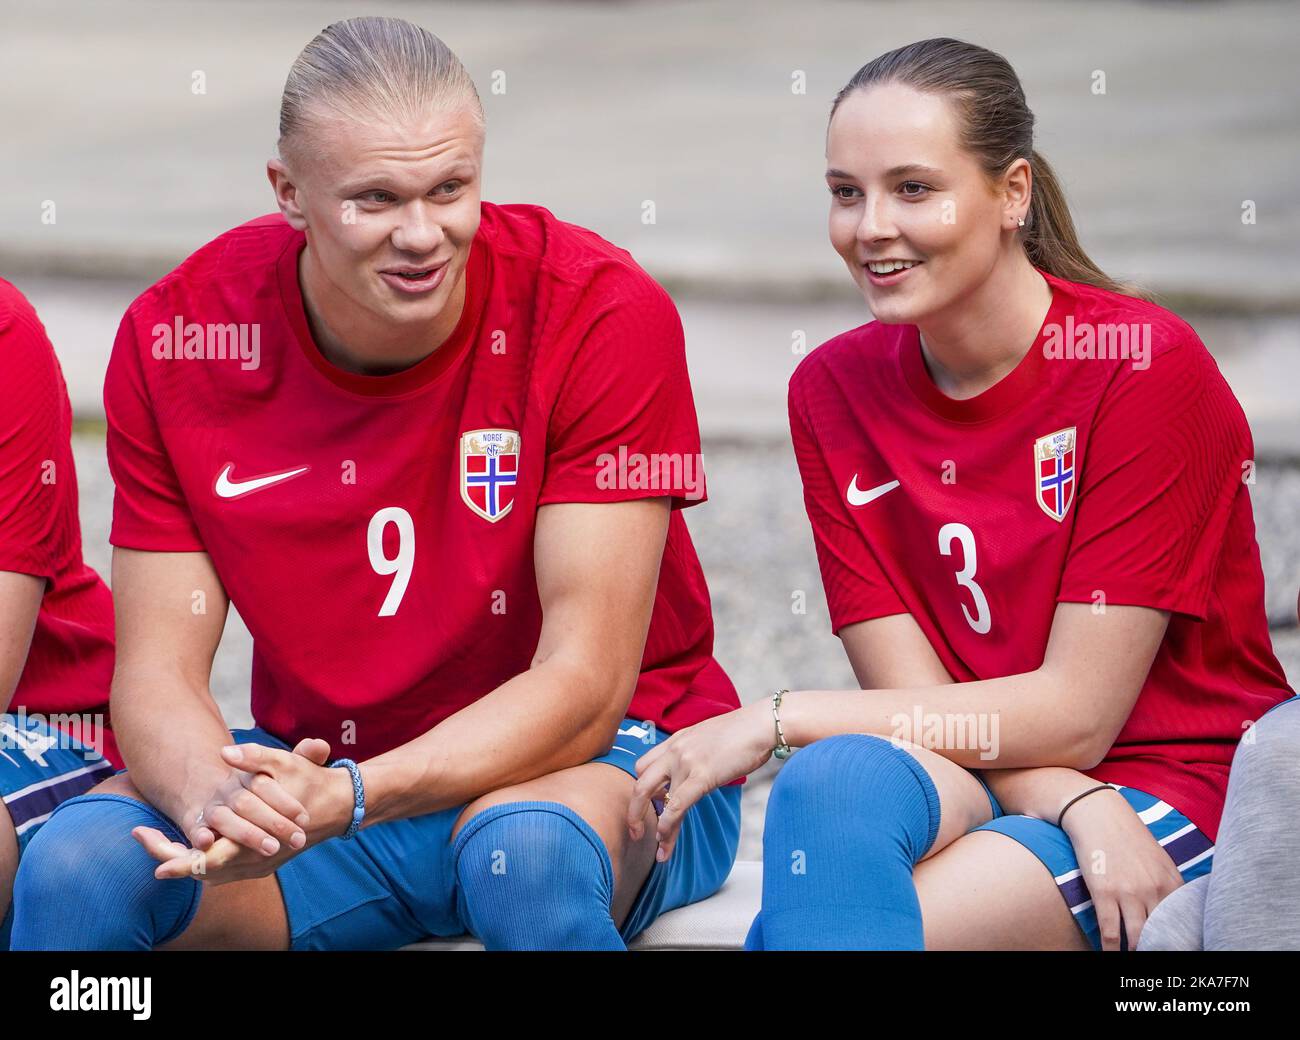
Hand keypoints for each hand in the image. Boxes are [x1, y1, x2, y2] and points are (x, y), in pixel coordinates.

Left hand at [134, 738, 352, 884]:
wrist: (338, 806)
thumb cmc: (308, 782)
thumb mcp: (285, 763)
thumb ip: (254, 758)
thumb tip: (224, 751)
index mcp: (255, 842)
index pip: (210, 862)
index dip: (181, 863)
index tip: (155, 865)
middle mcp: (252, 861)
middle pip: (200, 871)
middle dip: (168, 856)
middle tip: (138, 836)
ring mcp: (254, 865)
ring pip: (207, 871)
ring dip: (180, 857)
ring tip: (148, 837)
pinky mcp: (256, 864)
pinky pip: (219, 868)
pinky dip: (197, 859)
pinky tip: (177, 843)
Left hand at [626, 703, 772, 861]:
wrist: (763, 724)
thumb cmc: (744, 732)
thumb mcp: (709, 739)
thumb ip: (695, 754)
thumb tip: (696, 772)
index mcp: (676, 740)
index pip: (644, 765)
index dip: (644, 789)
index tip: (653, 807)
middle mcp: (675, 749)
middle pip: (639, 782)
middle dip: (634, 811)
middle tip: (636, 831)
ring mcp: (685, 762)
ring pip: (654, 797)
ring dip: (654, 827)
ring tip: (659, 850)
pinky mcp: (702, 775)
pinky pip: (677, 805)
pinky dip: (668, 825)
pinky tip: (666, 839)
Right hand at [1059, 787, 1185, 950]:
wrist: (1098, 813)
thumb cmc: (1127, 834)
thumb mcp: (1158, 858)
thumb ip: (1170, 885)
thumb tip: (1177, 910)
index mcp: (1171, 883)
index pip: (1183, 924)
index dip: (1181, 942)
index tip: (1177, 949)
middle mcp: (1154, 890)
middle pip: (1161, 934)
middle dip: (1159, 948)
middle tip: (1155, 954)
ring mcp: (1129, 893)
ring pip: (1137, 938)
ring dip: (1135, 952)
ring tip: (1133, 958)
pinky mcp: (1104, 893)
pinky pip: (1110, 931)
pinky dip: (1110, 949)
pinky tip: (1108, 954)